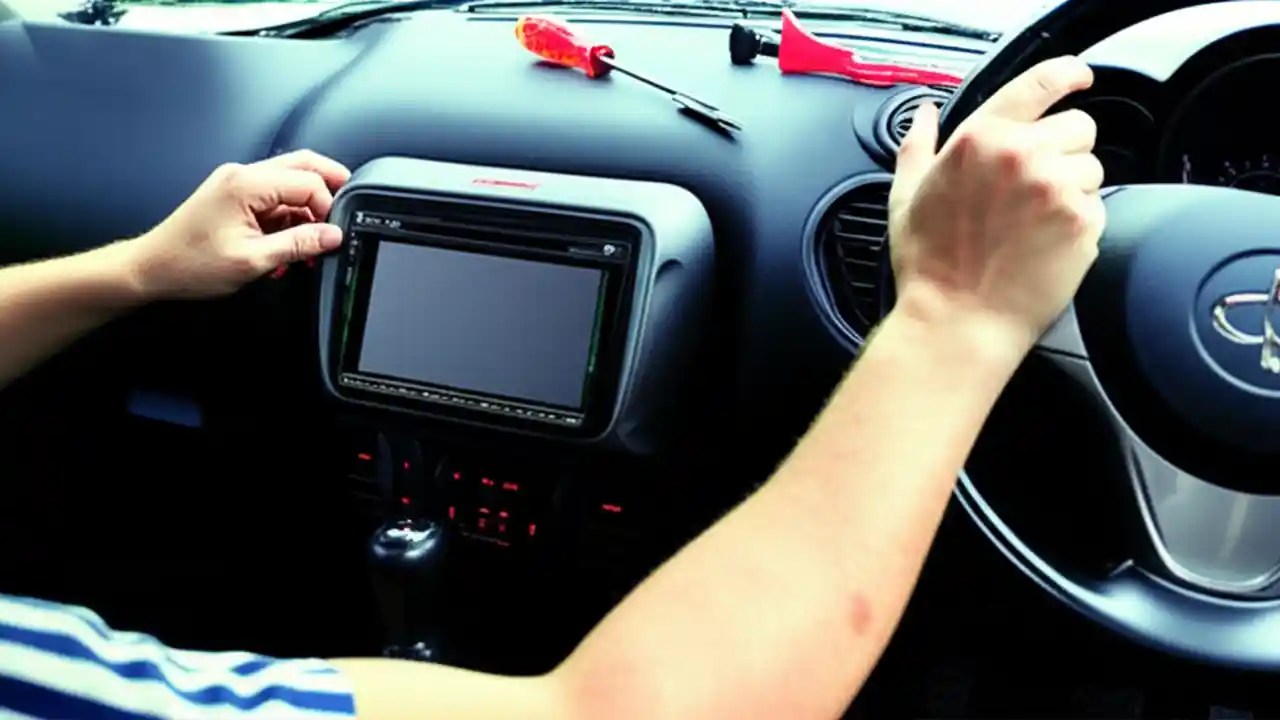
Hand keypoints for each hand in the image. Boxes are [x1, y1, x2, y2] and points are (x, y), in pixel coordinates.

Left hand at [127, 150, 351, 298]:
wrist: (152, 269)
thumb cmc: (190, 264)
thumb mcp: (253, 261)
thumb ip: (298, 244)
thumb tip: (332, 236)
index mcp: (245, 184)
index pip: (307, 180)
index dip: (328, 206)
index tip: (333, 234)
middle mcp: (242, 174)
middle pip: (302, 165)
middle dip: (328, 190)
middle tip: (344, 216)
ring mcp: (237, 183)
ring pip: (290, 182)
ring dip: (307, 210)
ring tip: (310, 244)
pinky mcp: (234, 195)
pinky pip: (274, 197)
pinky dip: (289, 217)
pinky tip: (289, 244)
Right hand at [887, 56, 1105, 361]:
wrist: (958, 321)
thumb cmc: (930, 266)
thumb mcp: (905, 196)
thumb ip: (917, 145)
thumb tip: (922, 115)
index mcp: (980, 138)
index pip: (1041, 82)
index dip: (1068, 75)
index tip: (1078, 79)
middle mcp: (1022, 154)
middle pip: (1079, 125)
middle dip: (1064, 150)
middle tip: (1035, 186)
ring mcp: (1057, 186)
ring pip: (1092, 166)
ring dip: (1073, 188)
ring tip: (1035, 222)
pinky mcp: (1083, 220)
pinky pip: (1098, 206)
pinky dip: (1078, 223)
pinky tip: (1044, 244)